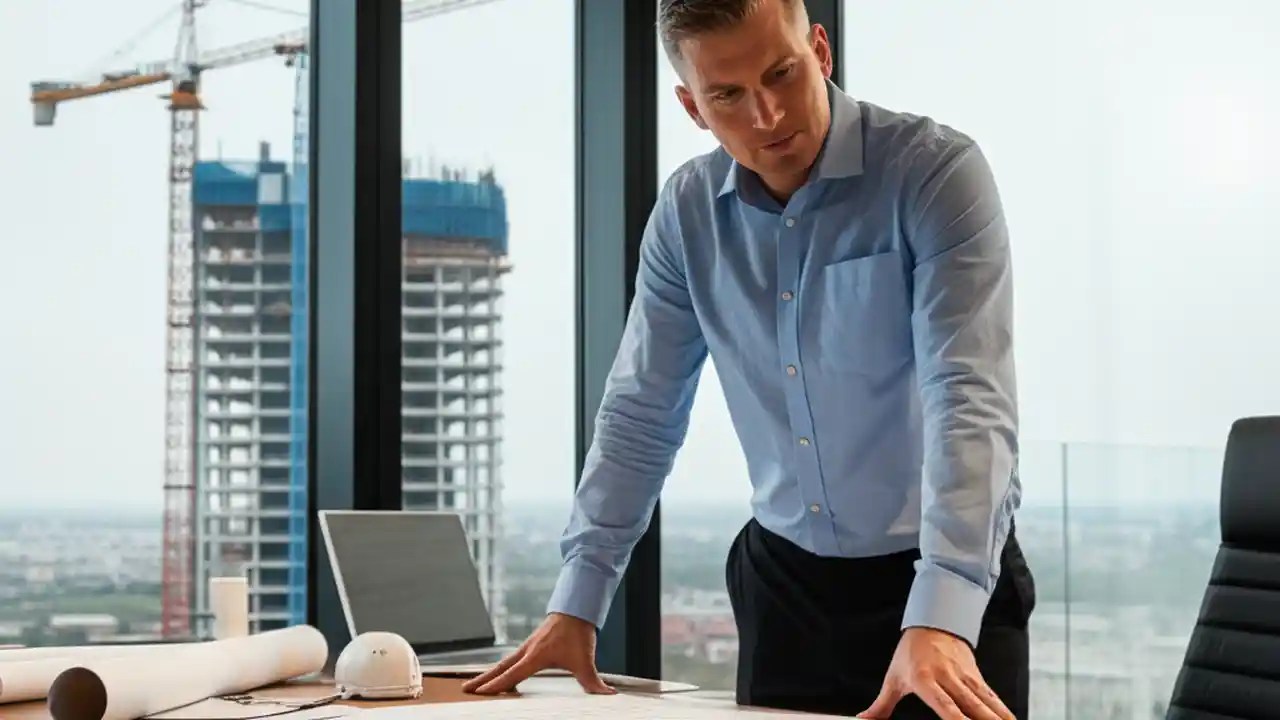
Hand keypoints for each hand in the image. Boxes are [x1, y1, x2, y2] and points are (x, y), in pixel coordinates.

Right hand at [460, 612, 616, 695]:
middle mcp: (527, 650)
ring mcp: (527, 647)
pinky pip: (511, 659)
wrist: (576, 609)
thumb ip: (593, 681)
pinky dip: (501, 668)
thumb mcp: (585, 660)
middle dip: (482, 680)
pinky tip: (500, 676)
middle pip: (500, 667)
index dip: (497, 684)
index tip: (481, 693)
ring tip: (474, 685)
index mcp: (536, 655)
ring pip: (503, 662)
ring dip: (488, 674)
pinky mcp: (530, 645)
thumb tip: (607, 695)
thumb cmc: (578, 633)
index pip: (512, 673)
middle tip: (465, 689)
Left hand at [857, 627, 1013, 719]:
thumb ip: (881, 705)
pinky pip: (992, 697)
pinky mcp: (977, 676)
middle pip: (972, 707)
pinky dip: (1003, 711)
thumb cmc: (910, 654)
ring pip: (987, 702)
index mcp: (925, 681)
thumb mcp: (894, 678)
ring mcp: (965, 677)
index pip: (945, 706)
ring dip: (999, 718)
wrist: (933, 622)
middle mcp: (948, 679)